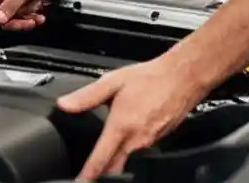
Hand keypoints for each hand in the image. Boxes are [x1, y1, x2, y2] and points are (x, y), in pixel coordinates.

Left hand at [57, 54, 209, 180]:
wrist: (184, 77)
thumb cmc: (151, 77)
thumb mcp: (113, 81)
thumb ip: (87, 96)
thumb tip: (64, 104)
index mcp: (121, 126)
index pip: (100, 160)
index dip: (88, 175)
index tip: (80, 182)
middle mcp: (136, 139)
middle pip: (115, 167)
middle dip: (102, 174)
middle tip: (90, 173)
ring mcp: (150, 142)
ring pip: (128, 158)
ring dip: (116, 158)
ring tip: (107, 152)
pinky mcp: (160, 140)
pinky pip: (141, 149)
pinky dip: (132, 147)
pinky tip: (130, 133)